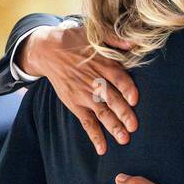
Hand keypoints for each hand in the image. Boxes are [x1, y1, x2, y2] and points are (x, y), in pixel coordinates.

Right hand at [20, 23, 139, 154]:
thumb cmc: (76, 42)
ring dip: (113, 127)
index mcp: (103, 65)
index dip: (126, 89)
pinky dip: (94, 136)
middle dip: (123, 113)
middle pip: (111, 99)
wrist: (48, 50)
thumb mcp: (95, 35)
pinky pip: (86, 122)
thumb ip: (115, 39)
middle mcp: (94, 82)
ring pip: (101, 113)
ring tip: (124, 139)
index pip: (118, 78)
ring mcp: (84, 95)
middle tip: (134, 127)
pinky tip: (102, 149)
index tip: (134, 99)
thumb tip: (135, 42)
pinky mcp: (75, 104)